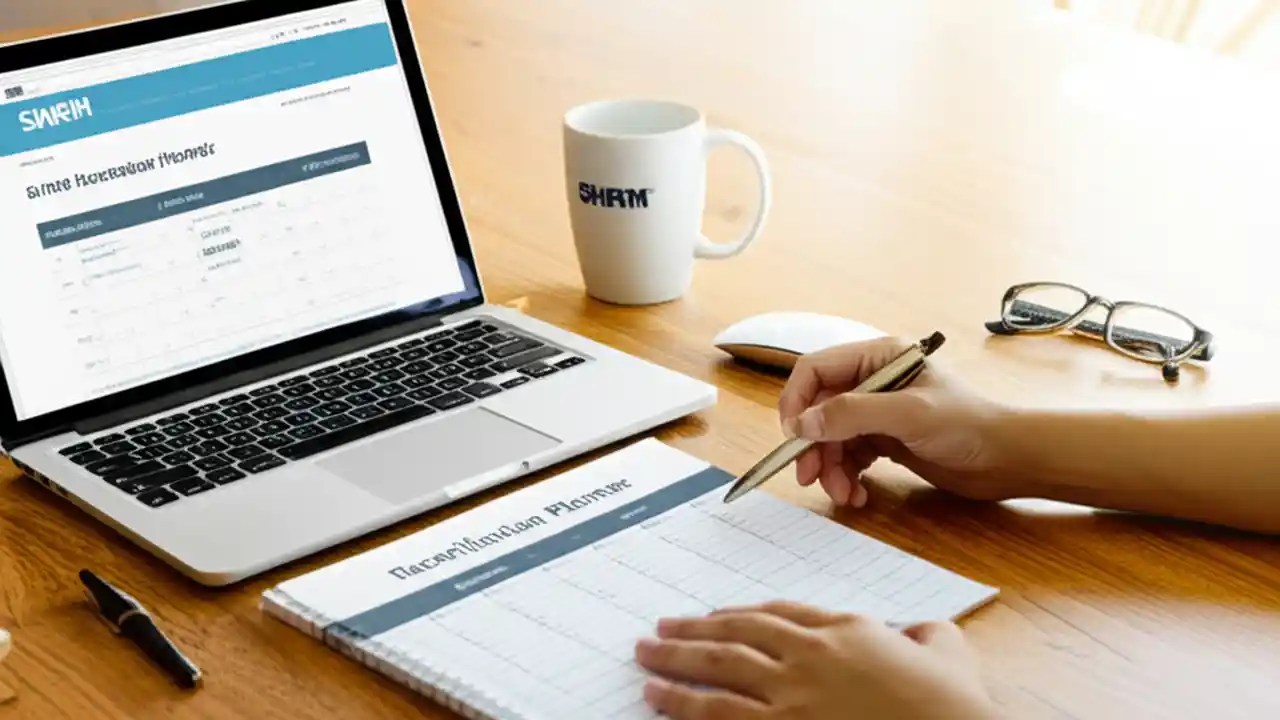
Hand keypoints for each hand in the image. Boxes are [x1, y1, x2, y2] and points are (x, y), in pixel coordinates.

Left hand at [634, 602, 995, 719]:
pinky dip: (685, 707)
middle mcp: (810, 655)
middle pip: (736, 635)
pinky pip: (719, 717)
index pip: (779, 612)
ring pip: (718, 672)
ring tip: (644, 659)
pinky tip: (659, 701)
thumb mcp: (949, 652)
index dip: (741, 613)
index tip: (717, 615)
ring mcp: (793, 697)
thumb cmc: (956, 705)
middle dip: (693, 631)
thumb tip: (921, 632)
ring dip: (674, 663)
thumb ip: (927, 634)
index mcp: (845, 629)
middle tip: (659, 629)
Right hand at [777, 337, 1014, 506]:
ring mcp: (878, 411)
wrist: (1007, 460)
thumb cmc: (967, 425)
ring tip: (843, 493)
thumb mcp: (908, 414)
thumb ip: (852, 414)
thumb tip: (802, 424)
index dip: (797, 400)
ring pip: (831, 437)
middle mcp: (873, 380)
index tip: (792, 436)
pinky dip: (847, 476)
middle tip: (808, 477)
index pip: (816, 370)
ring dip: (829, 467)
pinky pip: (849, 456)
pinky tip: (858, 494)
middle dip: (812, 445)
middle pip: (819, 408)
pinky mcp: (884, 439)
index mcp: (879, 357)